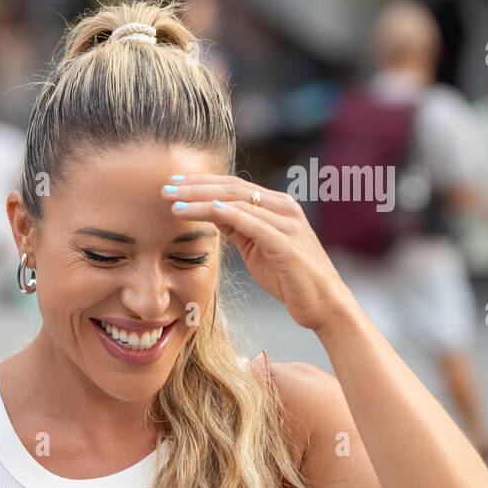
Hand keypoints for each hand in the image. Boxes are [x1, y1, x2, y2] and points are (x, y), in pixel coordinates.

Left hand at [164, 175, 352, 331]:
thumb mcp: (256, 247)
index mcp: (276, 206)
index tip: (172, 184)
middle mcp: (283, 208)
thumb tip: (211, 212)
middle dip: (195, 187)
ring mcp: (287, 223)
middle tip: (164, 188)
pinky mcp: (286, 243)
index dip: (201, 183)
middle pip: (232, 189)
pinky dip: (228, 214)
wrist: (322, 304)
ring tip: (173, 203)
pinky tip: (206, 211)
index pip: (232, 186)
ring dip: (201, 200)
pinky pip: (252, 223)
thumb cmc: (289, 277)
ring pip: (237, 202)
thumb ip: (238, 227)